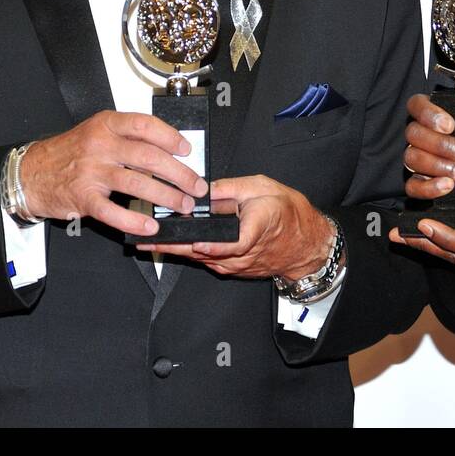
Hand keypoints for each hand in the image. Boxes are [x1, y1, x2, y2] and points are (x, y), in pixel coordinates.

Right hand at [19, 111, 207, 237]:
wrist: (31, 173)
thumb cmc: (69, 153)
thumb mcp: (96, 132)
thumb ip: (127, 137)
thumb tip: (169, 149)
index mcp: (106, 125)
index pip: (145, 126)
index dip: (171, 137)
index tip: (187, 150)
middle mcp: (100, 146)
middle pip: (148, 157)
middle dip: (179, 173)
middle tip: (196, 185)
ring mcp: (91, 172)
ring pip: (137, 183)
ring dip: (166, 196)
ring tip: (182, 205)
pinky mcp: (83, 198)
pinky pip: (113, 212)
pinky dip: (134, 220)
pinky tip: (150, 225)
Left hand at [138, 175, 335, 280]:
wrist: (308, 244)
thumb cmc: (290, 215)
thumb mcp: (264, 188)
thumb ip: (232, 188)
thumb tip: (204, 188)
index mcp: (251, 232)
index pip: (226, 243)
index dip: (207, 244)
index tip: (189, 242)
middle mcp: (241, 255)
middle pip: (202, 253)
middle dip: (172, 248)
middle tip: (146, 243)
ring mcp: (236, 265)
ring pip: (201, 259)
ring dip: (176, 251)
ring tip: (150, 243)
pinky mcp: (233, 268)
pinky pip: (208, 261)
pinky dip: (190, 253)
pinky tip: (173, 246)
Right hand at [402, 93, 454, 199]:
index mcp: (438, 115)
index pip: (418, 104)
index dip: (428, 113)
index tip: (450, 125)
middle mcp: (424, 135)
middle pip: (414, 133)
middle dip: (442, 145)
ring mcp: (419, 159)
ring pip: (412, 158)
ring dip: (439, 166)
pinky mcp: (420, 183)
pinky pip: (413, 186)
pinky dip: (428, 187)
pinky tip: (448, 186)